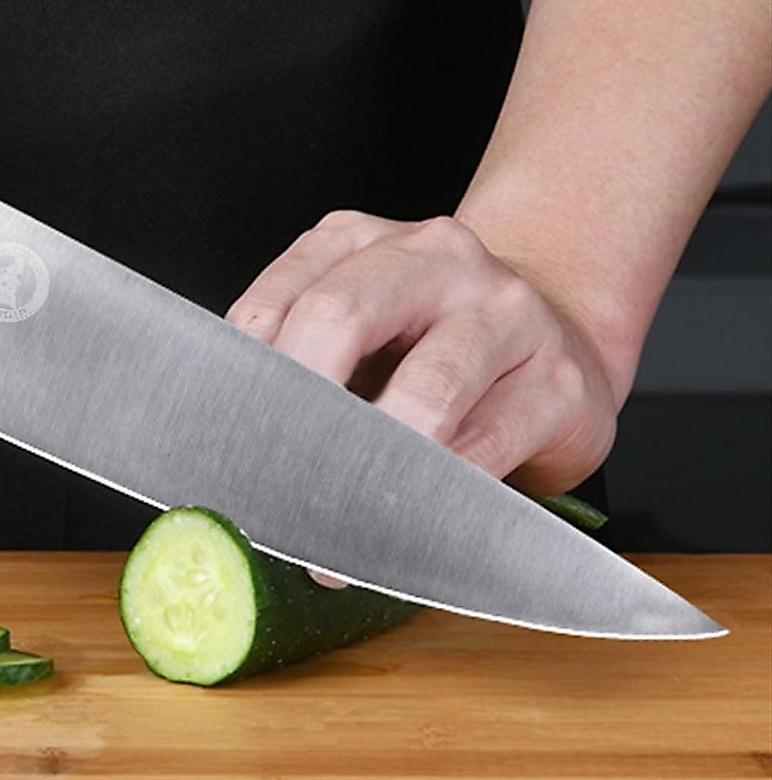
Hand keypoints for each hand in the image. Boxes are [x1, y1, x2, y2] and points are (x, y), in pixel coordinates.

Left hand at [226, 210, 619, 495]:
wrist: (559, 341)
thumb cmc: (433, 346)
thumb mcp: (358, 331)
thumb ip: (299, 365)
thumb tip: (229, 451)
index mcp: (360, 242)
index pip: (275, 304)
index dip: (240, 384)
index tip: (220, 452)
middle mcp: (434, 257)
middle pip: (339, 318)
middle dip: (297, 413)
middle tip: (271, 489)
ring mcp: (506, 312)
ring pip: (424, 390)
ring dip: (368, 472)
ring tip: (334, 537)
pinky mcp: (559, 383)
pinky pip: (483, 451)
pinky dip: (432, 499)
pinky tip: (403, 529)